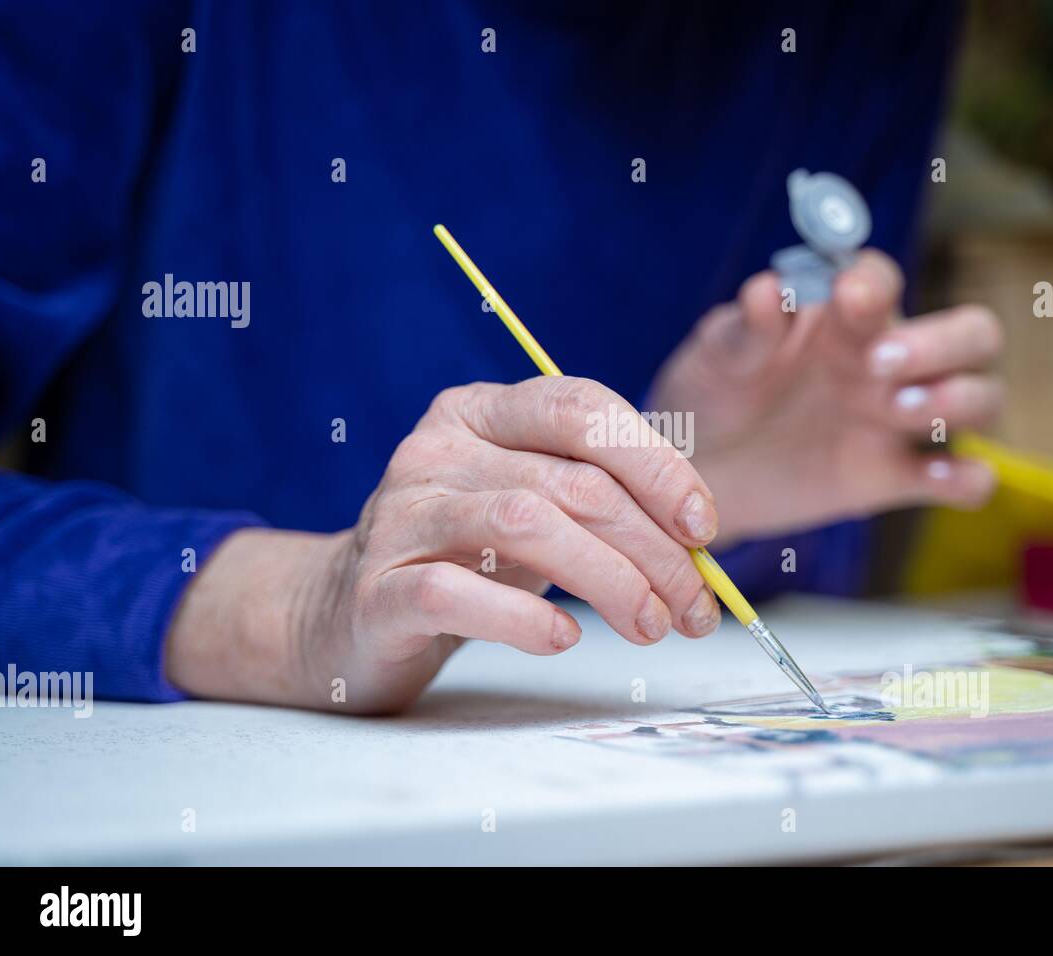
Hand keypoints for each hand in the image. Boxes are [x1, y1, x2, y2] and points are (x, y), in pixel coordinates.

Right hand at [165, 378, 722, 712]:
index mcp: (482, 410)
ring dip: (608, 580)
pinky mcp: (377, 587)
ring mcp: (402, 513)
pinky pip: (456, 592)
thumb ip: (602, 501)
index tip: (703, 530)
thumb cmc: (466, 556)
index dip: (657, 466)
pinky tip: (563, 639)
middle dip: (651, 549)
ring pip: (524, 525)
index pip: (582, 409)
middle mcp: (438, 448)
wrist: (349, 614)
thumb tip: (698, 540)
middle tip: (693, 608)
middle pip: (569, 481)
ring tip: (650, 626)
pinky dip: (522, 617)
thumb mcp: (534, 505)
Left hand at [649, 250, 1003, 546]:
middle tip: (880, 366)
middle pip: (971, 332)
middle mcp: (886, 360)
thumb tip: (767, 290)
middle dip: (942, 342)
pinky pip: (964, 479)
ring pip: (983, 396)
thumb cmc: (709, 395)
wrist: (695, 475)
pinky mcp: (894, 477)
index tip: (850, 298)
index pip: (885, 280)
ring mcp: (897, 420)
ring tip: (898, 411)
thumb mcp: (715, 357)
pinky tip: (931, 476)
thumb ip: (744, 328)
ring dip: (960, 399)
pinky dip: (966, 478)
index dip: (877, 284)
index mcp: (841, 317)